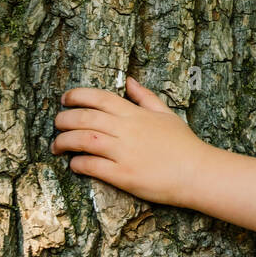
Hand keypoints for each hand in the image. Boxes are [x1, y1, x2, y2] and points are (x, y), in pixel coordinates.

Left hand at [51, 76, 209, 208]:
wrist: (198, 173)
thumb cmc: (184, 144)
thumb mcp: (166, 114)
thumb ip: (145, 97)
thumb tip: (129, 81)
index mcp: (134, 114)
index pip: (98, 97)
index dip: (76, 96)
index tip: (65, 99)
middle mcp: (126, 130)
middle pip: (83, 118)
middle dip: (63, 119)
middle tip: (57, 124)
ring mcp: (124, 153)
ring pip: (83, 140)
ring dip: (64, 141)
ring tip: (57, 146)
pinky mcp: (123, 176)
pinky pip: (92, 166)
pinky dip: (78, 164)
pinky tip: (74, 164)